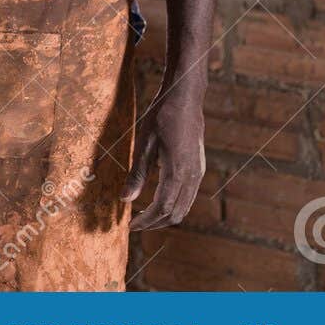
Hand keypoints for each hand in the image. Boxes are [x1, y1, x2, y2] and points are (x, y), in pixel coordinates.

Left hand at [121, 83, 205, 229]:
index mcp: (178, 171)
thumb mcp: (144, 143)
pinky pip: (188, 196)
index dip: (146, 221)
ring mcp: (199, 172)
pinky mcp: (199, 168)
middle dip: (155, 223)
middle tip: (134, 225)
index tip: (129, 226)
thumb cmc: (161, 116)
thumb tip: (125, 200)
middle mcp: (193, 176)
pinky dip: (174, 205)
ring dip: (165, 216)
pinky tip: (157, 201)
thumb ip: (137, 174)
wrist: (185, 98)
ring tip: (143, 216)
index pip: (163, 208)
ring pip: (185, 207)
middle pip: (176, 213)